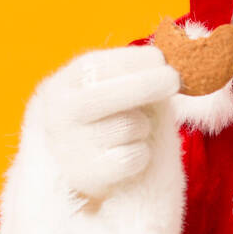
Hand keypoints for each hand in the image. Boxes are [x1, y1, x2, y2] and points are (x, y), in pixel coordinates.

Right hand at [30, 45, 180, 200]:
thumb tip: (166, 63)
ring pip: (129, 126)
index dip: (131, 60)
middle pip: (107, 95)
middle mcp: (59, 115)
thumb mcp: (107, 90)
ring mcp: (70, 147)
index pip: (94, 67)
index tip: (160, 58)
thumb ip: (131, 74)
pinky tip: (128, 153)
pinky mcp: (88, 175)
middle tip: (174, 79)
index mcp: (61, 86)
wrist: (79, 168)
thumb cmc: (104, 119)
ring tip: (133, 130)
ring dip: (144, 126)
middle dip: (146, 84)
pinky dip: (142, 154)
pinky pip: (133, 157)